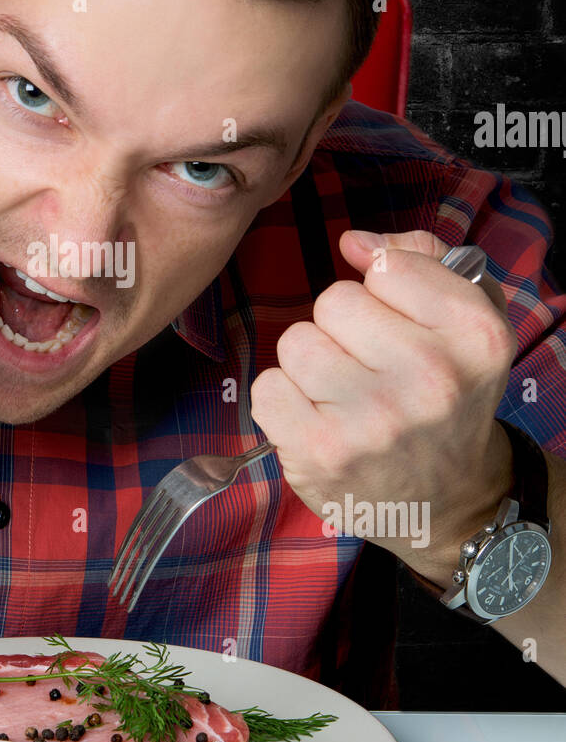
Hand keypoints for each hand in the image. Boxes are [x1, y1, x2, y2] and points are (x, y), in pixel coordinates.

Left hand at [249, 229, 517, 562]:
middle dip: (343, 327)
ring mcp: (374, 420)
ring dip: (310, 363)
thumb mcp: (466, 322)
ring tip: (344, 394)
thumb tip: (354, 243)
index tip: (401, 324)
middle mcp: (431, 379)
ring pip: (295, 341)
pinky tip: (318, 419)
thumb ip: (419, 259)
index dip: (384, 292)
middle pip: (334, 301)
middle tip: (370, 366)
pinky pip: (266, 387)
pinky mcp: (322, 453)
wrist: (446, 499)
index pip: (387, 267)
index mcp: (474, 336)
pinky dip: (284, 401)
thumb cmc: (446, 397)